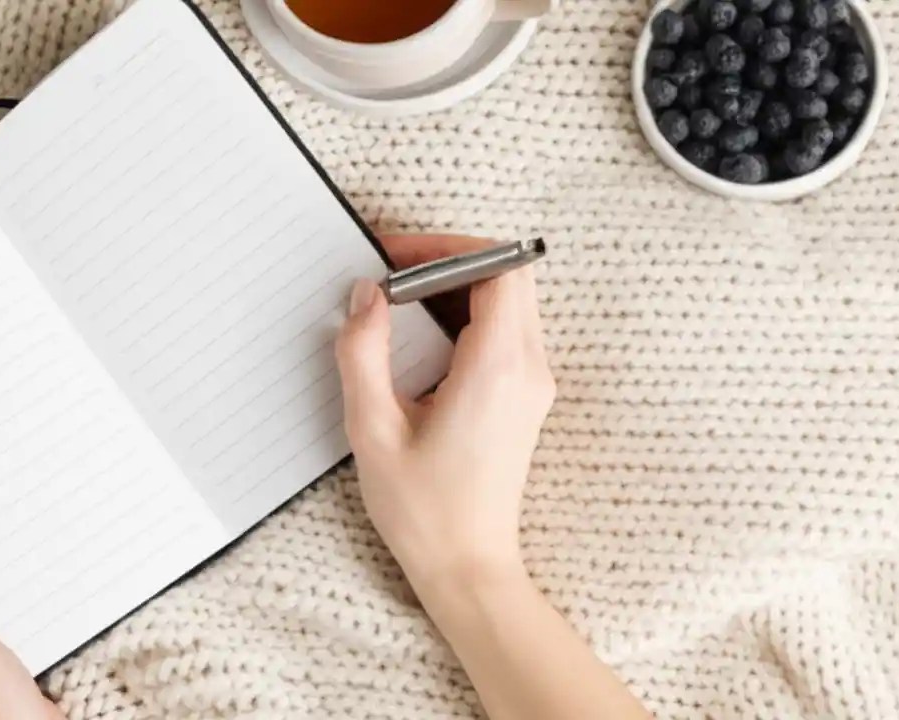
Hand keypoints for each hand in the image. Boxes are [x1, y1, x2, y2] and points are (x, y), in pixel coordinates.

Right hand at [335, 234, 554, 590]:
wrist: (469, 566)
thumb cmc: (424, 511)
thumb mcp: (372, 430)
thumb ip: (364, 353)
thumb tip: (366, 295)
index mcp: (496, 370)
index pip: (499, 268)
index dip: (448, 247)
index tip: (398, 258)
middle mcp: (528, 368)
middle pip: (509, 274)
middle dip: (450, 261)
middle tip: (394, 274)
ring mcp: (534, 382)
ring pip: (510, 298)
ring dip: (458, 288)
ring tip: (400, 306)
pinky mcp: (526, 395)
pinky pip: (507, 329)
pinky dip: (468, 315)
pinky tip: (421, 340)